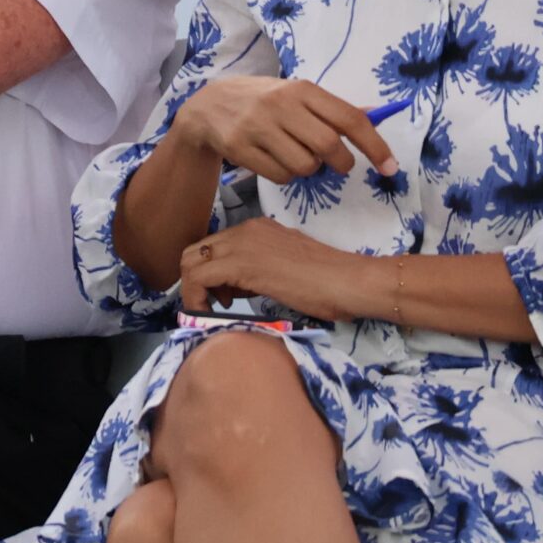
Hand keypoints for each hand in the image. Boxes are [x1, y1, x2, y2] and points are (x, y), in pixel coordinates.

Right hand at [177, 77, 393, 183]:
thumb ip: (332, 108)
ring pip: (305, 165)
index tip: (391, 167)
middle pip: (329, 146)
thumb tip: (376, 115)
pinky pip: (280, 176)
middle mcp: (280, 105)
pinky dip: (286, 175)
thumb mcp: (296, 94)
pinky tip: (275, 160)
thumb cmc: (263, 101)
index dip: (375, 146)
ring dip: (309, 169)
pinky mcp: (239, 147)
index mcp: (302, 89)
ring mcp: (257, 126)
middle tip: (338, 165)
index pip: (349, 119)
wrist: (207, 107)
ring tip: (296, 156)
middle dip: (341, 163)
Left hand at [178, 218, 375, 318]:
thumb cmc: (330, 283)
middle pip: (196, 251)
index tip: (224, 296)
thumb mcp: (285, 268)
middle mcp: (245, 230)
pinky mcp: (240, 264)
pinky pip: (199, 278)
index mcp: (257, 228)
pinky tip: (209, 313)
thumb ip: (259, 269)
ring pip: (191, 262)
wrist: (351, 282)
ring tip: (218, 308)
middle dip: (197, 279)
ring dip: (195, 289)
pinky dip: (195, 297)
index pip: (214, 246)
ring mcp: (241, 243)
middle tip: (219, 302)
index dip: (210, 272)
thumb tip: (238, 286)